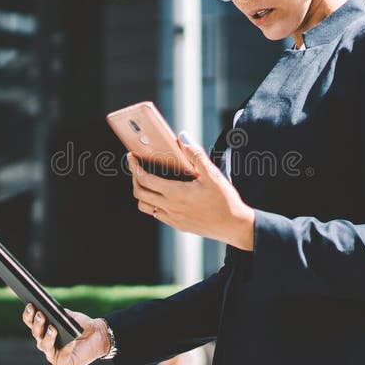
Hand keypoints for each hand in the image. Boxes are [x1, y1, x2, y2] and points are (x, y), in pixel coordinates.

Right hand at [22, 304, 110, 364]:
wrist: (97, 335)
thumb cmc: (80, 325)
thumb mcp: (69, 316)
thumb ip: (58, 314)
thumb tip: (50, 311)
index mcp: (43, 329)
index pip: (30, 322)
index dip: (28, 314)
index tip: (30, 305)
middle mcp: (44, 342)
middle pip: (36, 333)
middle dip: (37, 324)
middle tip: (40, 314)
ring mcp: (52, 354)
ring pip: (45, 346)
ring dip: (48, 336)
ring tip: (53, 328)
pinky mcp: (62, 364)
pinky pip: (61, 358)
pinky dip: (66, 349)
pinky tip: (71, 342)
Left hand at [127, 132, 254, 249]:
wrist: (234, 226)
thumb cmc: (225, 200)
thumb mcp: (213, 175)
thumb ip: (196, 155)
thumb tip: (183, 138)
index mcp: (176, 193)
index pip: (145, 179)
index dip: (134, 167)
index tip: (130, 157)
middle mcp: (171, 208)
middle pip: (139, 193)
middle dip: (134, 178)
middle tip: (136, 167)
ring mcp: (173, 219)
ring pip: (145, 207)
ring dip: (141, 193)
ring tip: (147, 181)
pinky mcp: (178, 225)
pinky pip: (156, 214)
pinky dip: (152, 203)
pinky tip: (162, 194)